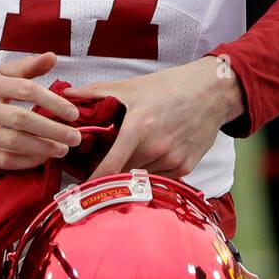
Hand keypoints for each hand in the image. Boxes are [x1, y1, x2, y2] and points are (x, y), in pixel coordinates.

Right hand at [0, 52, 83, 170]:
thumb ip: (25, 67)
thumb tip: (53, 57)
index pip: (26, 90)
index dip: (52, 101)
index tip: (72, 113)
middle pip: (22, 119)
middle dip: (52, 130)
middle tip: (74, 137)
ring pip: (12, 142)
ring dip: (42, 148)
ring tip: (62, 150)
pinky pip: (1, 160)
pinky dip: (24, 161)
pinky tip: (41, 159)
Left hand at [60, 56, 244, 181]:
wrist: (212, 92)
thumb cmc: (170, 87)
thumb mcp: (132, 87)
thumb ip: (96, 92)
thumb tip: (66, 94)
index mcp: (138, 129)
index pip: (109, 167)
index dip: (92, 183)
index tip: (79, 192)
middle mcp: (155, 149)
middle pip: (122, 172)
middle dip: (112, 169)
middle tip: (106, 158)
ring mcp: (172, 160)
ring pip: (140, 175)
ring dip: (133, 167)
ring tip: (137, 147)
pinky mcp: (185, 168)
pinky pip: (159, 176)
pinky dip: (152, 168)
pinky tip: (157, 149)